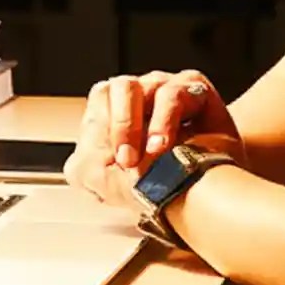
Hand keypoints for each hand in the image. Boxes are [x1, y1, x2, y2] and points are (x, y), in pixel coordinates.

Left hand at [62, 72, 245, 212]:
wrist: (206, 198)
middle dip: (117, 126)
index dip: (101, 125)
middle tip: (126, 160)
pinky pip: (170, 95)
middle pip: (115, 87)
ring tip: (149, 156)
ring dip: (135, 127)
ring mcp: (167, 90)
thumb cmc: (162, 189)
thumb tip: (78, 154)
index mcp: (120, 115)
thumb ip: (86, 163)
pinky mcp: (194, 91)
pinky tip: (163, 146)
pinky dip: (163, 123)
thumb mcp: (109, 183)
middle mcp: (143, 98)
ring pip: (136, 87)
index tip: (111, 161)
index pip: (101, 99)